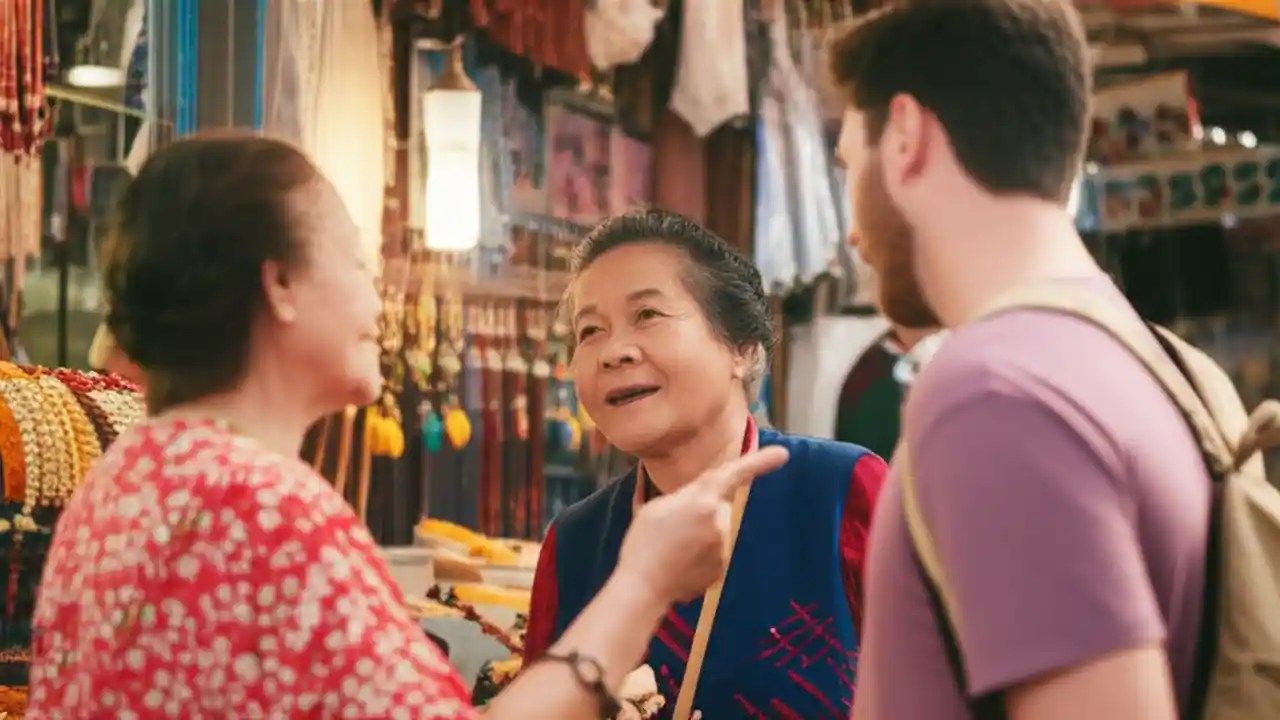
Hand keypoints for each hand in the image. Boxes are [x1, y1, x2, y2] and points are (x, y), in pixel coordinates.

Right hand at [614, 447, 789, 605]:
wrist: (642, 586)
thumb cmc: (642, 543)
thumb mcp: (655, 507)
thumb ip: (683, 496)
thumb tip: (694, 495)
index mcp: (702, 499)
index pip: (735, 474)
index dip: (760, 462)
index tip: (782, 454)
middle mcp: (718, 521)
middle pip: (718, 505)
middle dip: (702, 509)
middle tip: (673, 525)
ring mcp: (722, 548)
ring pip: (716, 530)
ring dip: (699, 534)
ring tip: (672, 547)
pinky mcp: (721, 569)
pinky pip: (714, 552)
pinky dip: (700, 555)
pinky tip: (679, 562)